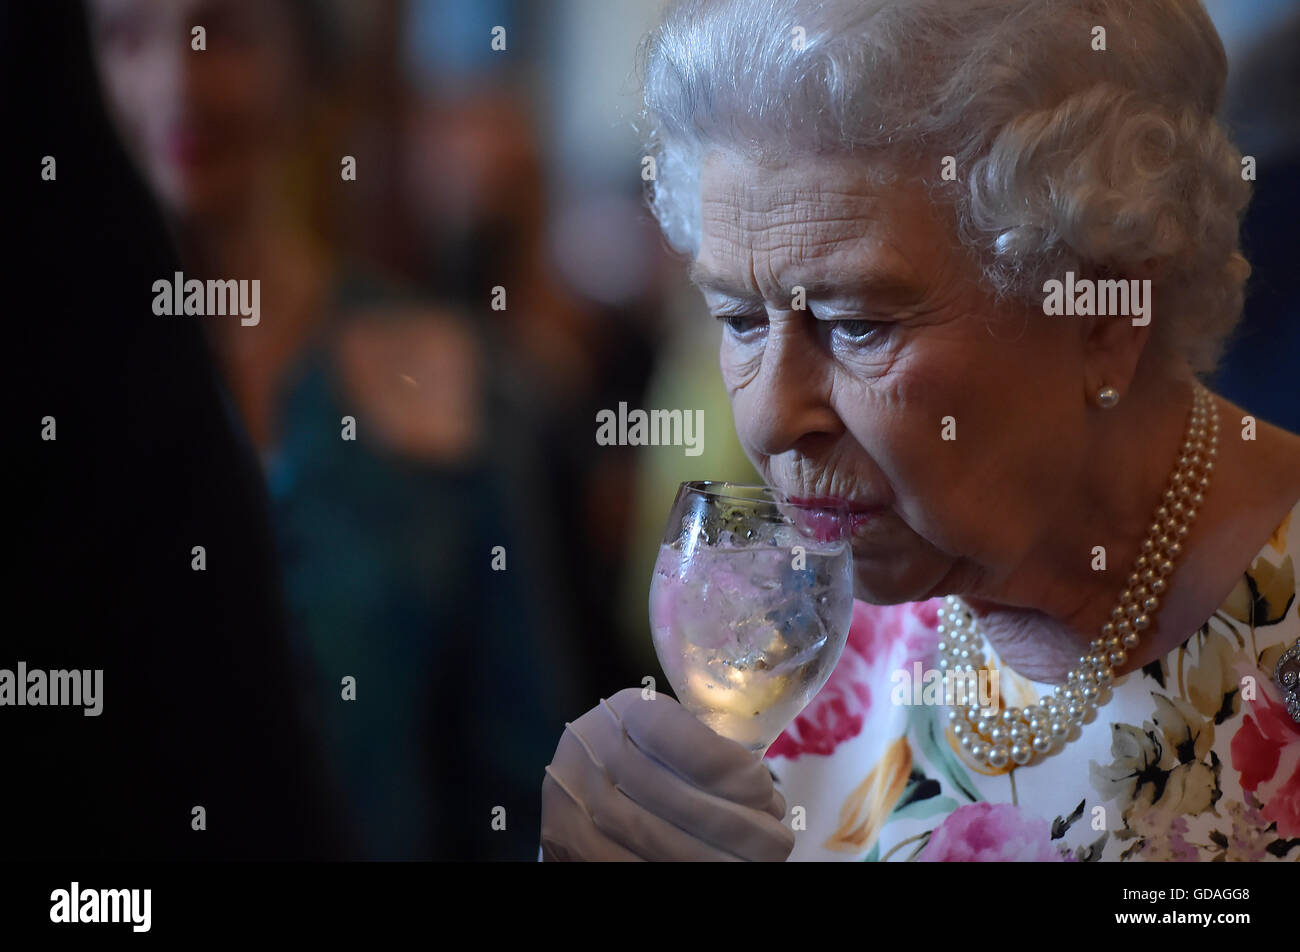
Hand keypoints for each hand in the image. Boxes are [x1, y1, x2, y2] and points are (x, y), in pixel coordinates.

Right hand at [540, 688, 793, 860]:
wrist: (572, 774)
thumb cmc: (640, 747)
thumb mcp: (665, 725)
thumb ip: (705, 749)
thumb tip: (768, 805)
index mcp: (629, 712)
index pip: (692, 746)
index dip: (738, 776)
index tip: (766, 793)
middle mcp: (596, 752)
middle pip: (681, 803)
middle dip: (741, 830)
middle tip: (778, 843)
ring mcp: (577, 802)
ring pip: (661, 845)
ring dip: (718, 860)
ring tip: (757, 861)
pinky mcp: (570, 844)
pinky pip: (634, 866)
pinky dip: (681, 871)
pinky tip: (713, 868)